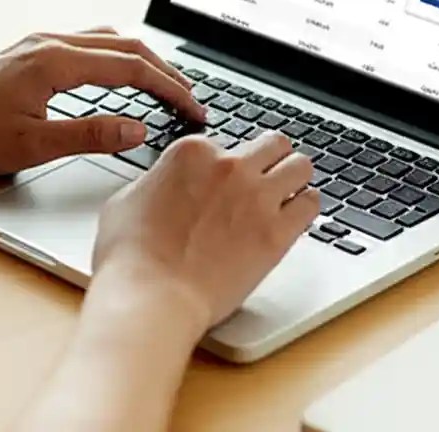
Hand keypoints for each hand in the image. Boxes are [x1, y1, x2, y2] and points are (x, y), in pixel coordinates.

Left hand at [0, 29, 204, 174]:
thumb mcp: (34, 145)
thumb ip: (92, 134)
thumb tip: (138, 128)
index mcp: (56, 62)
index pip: (132, 69)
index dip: (170, 89)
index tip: (193, 109)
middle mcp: (51, 43)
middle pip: (127, 47)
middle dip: (165, 73)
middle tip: (190, 101)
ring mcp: (39, 43)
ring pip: (108, 41)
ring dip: (141, 61)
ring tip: (164, 87)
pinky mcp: (30, 52)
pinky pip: (87, 44)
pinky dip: (116, 59)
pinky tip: (119, 78)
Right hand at [91, 132, 320, 328]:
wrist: (152, 296)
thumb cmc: (132, 256)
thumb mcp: (127, 199)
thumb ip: (156, 181)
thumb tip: (163, 184)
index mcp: (192, 153)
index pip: (227, 143)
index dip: (226, 165)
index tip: (224, 182)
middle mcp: (230, 167)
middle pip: (273, 143)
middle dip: (270, 159)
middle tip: (265, 178)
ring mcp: (257, 198)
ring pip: (301, 165)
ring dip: (295, 178)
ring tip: (287, 195)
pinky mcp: (277, 232)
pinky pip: (311, 204)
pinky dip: (305, 208)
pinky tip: (294, 218)